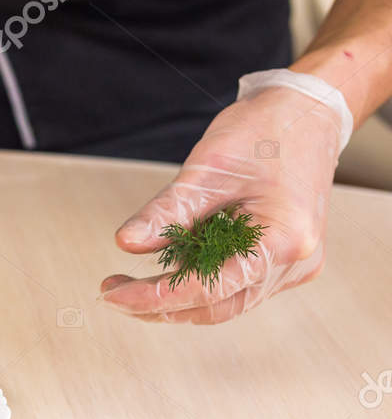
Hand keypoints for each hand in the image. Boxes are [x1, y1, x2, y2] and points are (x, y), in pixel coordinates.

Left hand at [103, 74, 347, 323]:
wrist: (306, 113)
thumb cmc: (263, 131)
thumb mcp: (206, 168)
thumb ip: (166, 212)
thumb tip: (126, 243)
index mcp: (283, 238)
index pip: (208, 288)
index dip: (154, 297)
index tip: (112, 295)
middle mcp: (295, 261)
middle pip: (217, 306)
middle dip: (160, 305)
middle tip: (113, 292)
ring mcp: (294, 266)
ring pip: (226, 303)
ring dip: (176, 299)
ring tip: (130, 285)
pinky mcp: (285, 262)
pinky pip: (237, 287)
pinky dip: (199, 283)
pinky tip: (169, 270)